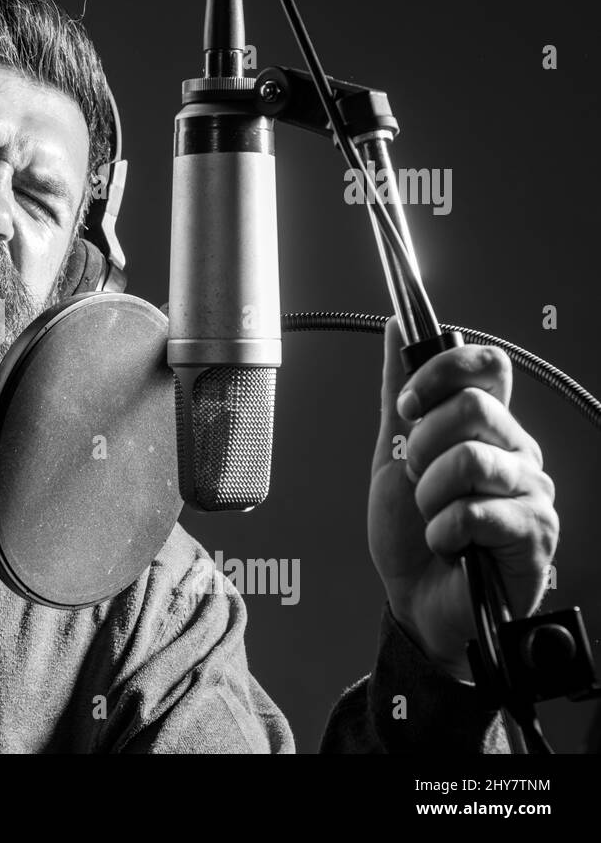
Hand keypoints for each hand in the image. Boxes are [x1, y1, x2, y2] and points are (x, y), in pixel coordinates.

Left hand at [368, 318, 558, 679]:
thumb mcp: (391, 453)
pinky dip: (442, 531)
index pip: (485, 364)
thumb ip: (399, 392)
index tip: (407, 408)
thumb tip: (395, 328)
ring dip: (429, 496)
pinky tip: (448, 543)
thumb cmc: (409, 532)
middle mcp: (516, 451)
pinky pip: (475, 511)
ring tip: (433, 517)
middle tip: (417, 480)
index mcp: (488, 426)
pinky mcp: (536, 531)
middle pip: (473, 408)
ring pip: (470, 460)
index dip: (439, 375)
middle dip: (423, 447)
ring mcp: (532, 490)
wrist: (414, 598)